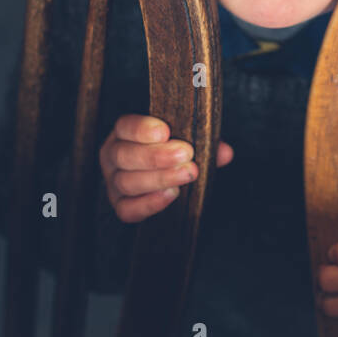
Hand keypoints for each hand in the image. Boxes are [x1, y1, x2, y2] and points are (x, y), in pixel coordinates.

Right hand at [99, 113, 233, 222]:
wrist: (161, 173)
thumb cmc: (172, 150)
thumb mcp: (186, 139)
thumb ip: (203, 142)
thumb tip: (224, 152)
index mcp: (124, 133)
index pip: (125, 127)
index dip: (142, 129)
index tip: (165, 130)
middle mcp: (113, 155)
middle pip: (125, 155)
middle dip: (156, 155)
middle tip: (186, 154)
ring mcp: (114, 182)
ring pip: (127, 182)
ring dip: (159, 178)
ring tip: (186, 174)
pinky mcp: (120, 205)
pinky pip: (127, 209)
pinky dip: (149, 204)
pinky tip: (171, 195)